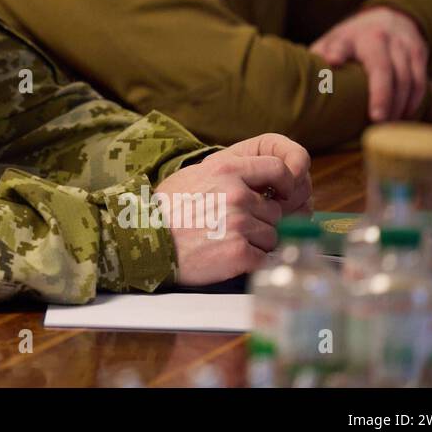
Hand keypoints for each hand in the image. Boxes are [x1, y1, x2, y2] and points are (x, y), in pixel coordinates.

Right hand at [155, 134, 312, 285]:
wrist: (146, 240)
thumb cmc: (167, 208)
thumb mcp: (195, 174)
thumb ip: (230, 172)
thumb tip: (261, 179)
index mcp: (227, 170)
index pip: (278, 169)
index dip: (285, 183)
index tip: (281, 195)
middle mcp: (237, 194)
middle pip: (276, 211)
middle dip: (262, 221)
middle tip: (233, 227)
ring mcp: (240, 224)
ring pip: (272, 237)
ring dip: (256, 242)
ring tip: (225, 241)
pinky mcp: (239, 253)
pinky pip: (263, 258)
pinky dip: (250, 261)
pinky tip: (227, 256)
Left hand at [310, 6, 428, 121]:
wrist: (388, 18)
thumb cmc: (352, 40)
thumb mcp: (333, 42)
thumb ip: (321, 57)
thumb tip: (308, 79)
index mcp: (350, 36)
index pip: (341, 44)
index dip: (336, 51)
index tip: (332, 61)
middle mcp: (378, 37)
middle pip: (383, 67)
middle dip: (382, 94)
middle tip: (376, 119)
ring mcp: (401, 43)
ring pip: (406, 76)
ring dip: (400, 103)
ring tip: (390, 124)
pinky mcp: (419, 51)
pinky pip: (420, 79)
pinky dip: (415, 100)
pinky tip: (405, 115)